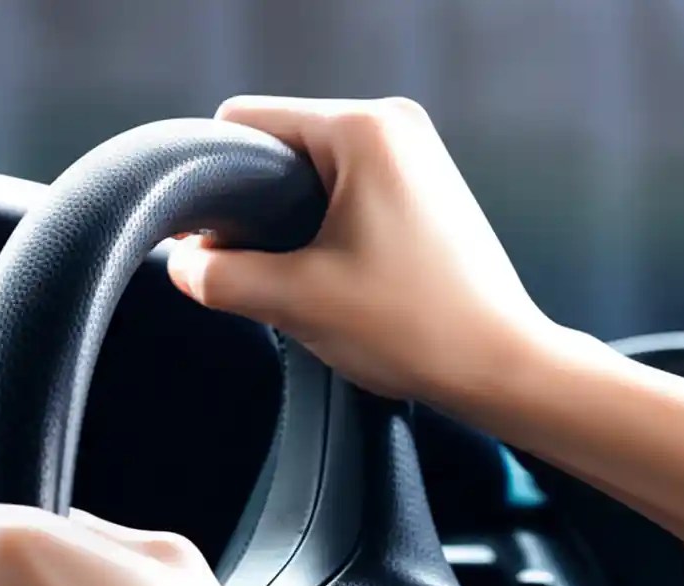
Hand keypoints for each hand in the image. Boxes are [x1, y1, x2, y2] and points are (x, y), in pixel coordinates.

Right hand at [169, 95, 559, 405]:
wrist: (501, 367)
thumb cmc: (416, 327)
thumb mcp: (294, 301)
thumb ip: (219, 277)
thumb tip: (182, 264)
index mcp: (364, 129)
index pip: (244, 121)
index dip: (213, 179)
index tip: (211, 238)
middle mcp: (394, 125)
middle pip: (278, 144)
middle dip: (255, 206)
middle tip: (263, 268)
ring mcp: (414, 152)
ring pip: (309, 170)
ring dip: (289, 221)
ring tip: (305, 276)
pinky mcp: (423, 185)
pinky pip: (345, 187)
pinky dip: (324, 225)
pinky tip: (334, 273)